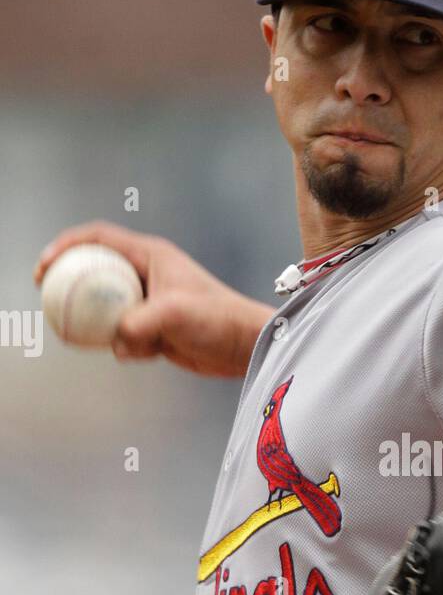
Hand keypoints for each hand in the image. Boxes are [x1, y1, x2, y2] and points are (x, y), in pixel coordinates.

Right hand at [34, 220, 273, 376]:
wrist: (244, 345)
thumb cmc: (216, 318)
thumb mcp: (173, 314)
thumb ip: (137, 323)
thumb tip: (116, 341)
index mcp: (151, 255)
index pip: (98, 239)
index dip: (66, 246)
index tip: (46, 267)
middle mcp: (148, 274)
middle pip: (96, 273)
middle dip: (72, 287)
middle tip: (51, 303)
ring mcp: (150, 303)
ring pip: (108, 310)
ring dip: (101, 327)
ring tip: (97, 340)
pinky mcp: (156, 329)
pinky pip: (126, 336)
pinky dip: (128, 347)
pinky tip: (143, 355)